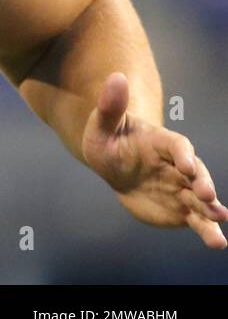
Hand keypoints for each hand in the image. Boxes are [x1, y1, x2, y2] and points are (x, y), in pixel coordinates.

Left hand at [82, 71, 227, 248]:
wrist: (116, 166)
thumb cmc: (110, 141)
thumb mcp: (103, 125)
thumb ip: (110, 106)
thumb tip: (115, 76)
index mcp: (164, 142)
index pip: (178, 146)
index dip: (183, 154)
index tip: (185, 164)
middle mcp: (180, 166)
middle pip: (196, 173)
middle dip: (203, 182)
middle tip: (206, 194)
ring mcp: (183, 188)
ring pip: (202, 199)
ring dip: (212, 209)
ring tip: (221, 218)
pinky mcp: (182, 209)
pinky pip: (198, 220)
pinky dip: (208, 230)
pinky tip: (218, 242)